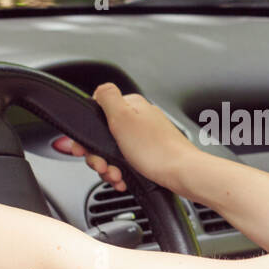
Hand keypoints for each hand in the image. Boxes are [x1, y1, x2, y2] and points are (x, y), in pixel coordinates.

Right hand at [54, 83, 194, 192]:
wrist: (182, 174)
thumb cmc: (156, 150)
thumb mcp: (122, 117)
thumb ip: (107, 97)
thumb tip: (100, 88)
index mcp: (131, 106)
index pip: (98, 116)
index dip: (89, 136)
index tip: (86, 150)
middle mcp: (139, 119)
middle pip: (104, 137)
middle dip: (100, 156)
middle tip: (104, 166)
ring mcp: (145, 137)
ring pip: (114, 153)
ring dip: (110, 168)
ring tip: (117, 176)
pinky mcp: (150, 154)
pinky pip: (127, 163)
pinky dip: (122, 173)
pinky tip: (124, 180)